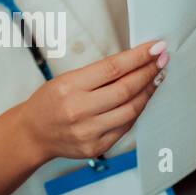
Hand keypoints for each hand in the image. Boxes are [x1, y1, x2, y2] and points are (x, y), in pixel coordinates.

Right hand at [20, 40, 163, 161]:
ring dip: (147, 92)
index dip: (138, 57)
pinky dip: (136, 111)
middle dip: (148, 72)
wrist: (33, 133)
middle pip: (125, 88)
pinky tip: (141, 100)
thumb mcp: (64, 80)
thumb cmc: (49, 102)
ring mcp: (89, 131)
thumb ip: (97, 75)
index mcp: (69, 87)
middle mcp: (79, 110)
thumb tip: (132, 63)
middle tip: (162, 60)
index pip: (112, 68)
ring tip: (155, 79)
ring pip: (131, 109)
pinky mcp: (97, 147)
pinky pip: (125, 126)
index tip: (155, 48)